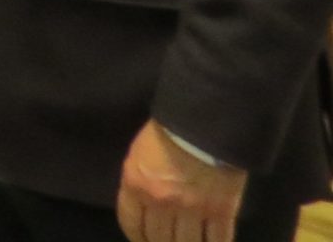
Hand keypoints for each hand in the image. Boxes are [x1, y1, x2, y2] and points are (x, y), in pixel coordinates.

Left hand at [118, 120, 246, 241]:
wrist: (205, 122)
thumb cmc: (167, 134)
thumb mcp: (140, 156)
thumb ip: (140, 184)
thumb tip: (144, 211)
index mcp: (136, 184)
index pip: (131, 223)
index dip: (137, 237)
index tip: (143, 241)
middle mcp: (161, 202)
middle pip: (159, 239)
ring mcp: (192, 209)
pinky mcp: (221, 211)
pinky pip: (217, 240)